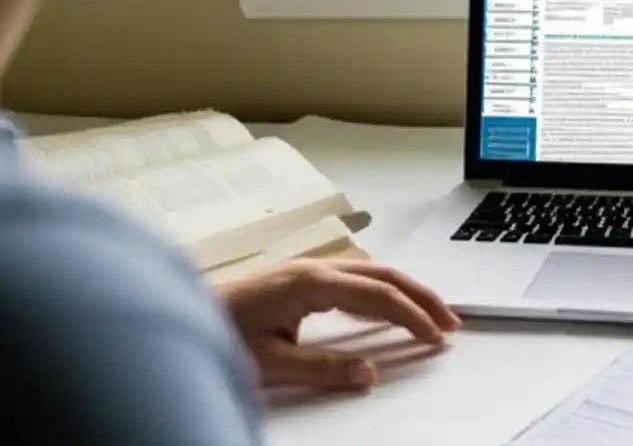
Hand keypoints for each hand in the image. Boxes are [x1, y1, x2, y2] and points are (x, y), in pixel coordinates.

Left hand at [217, 259, 461, 391]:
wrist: (172, 315)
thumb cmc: (215, 334)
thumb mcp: (270, 363)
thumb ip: (323, 369)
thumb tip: (369, 373)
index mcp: (311, 283)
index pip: (379, 296)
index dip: (413, 317)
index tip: (435, 337)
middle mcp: (313, 269)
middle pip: (384, 275)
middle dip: (421, 297)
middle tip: (450, 322)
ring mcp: (305, 270)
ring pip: (371, 273)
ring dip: (405, 291)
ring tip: (430, 314)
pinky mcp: (298, 279)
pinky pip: (354, 278)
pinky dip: (381, 291)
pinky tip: (387, 307)